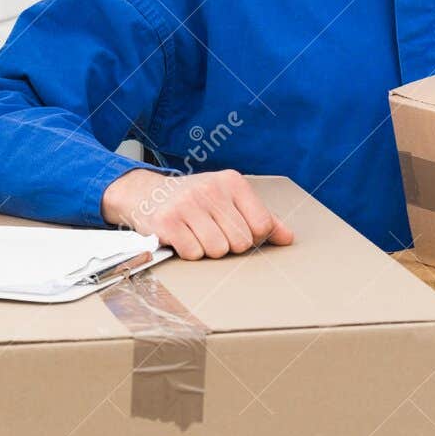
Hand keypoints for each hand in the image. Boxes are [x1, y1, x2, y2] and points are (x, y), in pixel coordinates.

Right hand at [100, 168, 294, 259]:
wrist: (146, 193)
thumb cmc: (194, 200)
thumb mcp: (229, 200)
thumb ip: (261, 218)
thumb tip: (288, 238)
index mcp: (232, 182)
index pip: (262, 225)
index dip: (251, 236)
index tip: (234, 228)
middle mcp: (210, 189)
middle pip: (241, 242)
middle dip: (228, 244)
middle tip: (211, 231)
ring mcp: (187, 204)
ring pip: (218, 250)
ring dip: (207, 250)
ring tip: (195, 233)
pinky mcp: (167, 222)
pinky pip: (193, 253)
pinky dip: (188, 252)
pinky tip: (181, 237)